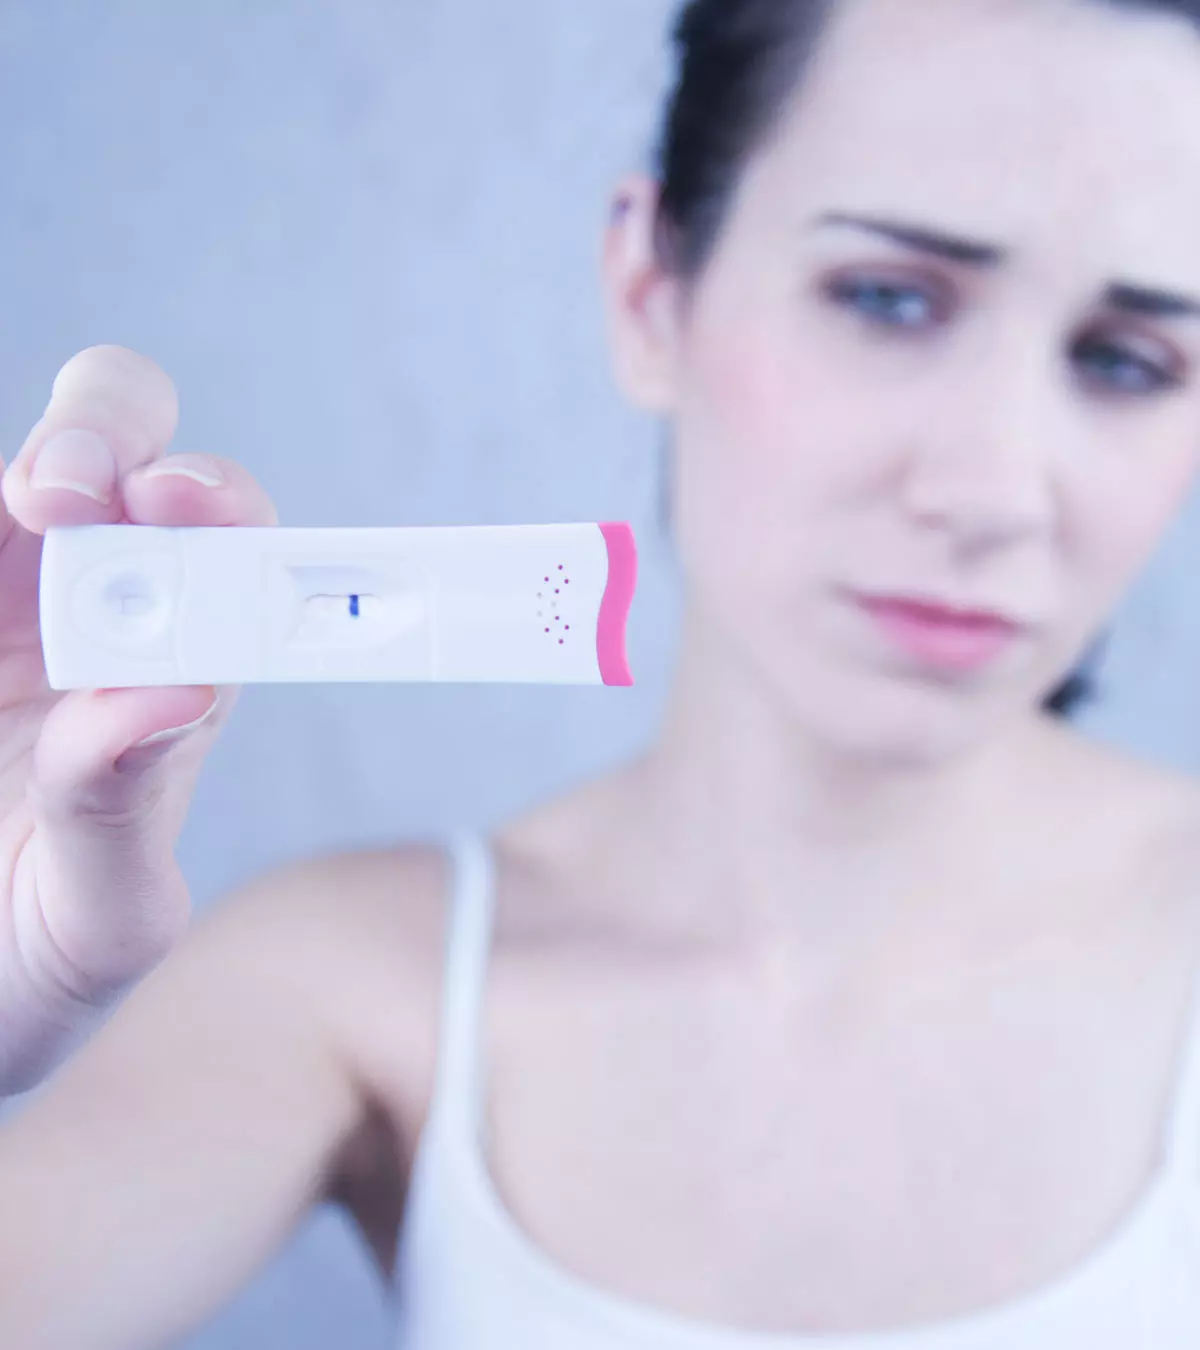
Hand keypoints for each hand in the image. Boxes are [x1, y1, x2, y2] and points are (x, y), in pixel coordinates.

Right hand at [0, 345, 277, 1093]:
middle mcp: (76, 601)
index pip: (218, 530)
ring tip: (19, 530)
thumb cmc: (43, 953)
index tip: (179, 509)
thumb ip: (124, 808)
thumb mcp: (100, 913)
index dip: (211, 495)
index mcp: (170, 660)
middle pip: (107, 441)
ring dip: (5, 480)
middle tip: (60, 498)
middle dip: (95, 437)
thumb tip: (162, 695)